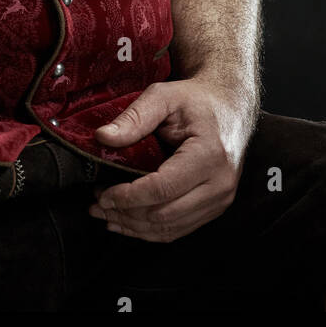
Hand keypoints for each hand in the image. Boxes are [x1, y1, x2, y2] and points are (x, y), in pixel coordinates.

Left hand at [88, 77, 253, 241]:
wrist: (229, 107)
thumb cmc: (195, 100)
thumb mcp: (163, 96)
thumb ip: (134, 117)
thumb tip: (102, 138)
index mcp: (209, 154)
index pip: (162, 189)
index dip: (128, 197)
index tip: (102, 195)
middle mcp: (220, 183)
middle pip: (164, 214)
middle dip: (125, 214)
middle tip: (96, 203)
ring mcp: (220, 199)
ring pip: (170, 228)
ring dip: (134, 226)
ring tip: (106, 214)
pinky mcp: (215, 207)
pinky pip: (179, 228)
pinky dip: (150, 230)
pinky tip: (127, 223)